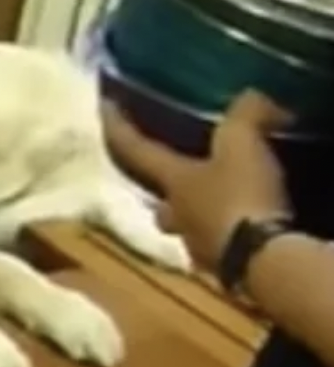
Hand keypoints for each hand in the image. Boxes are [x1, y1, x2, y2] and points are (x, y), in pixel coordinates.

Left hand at [101, 90, 292, 268]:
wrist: (264, 262)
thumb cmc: (240, 198)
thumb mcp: (242, 144)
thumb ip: (243, 114)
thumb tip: (251, 98)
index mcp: (171, 182)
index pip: (133, 149)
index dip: (117, 125)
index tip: (102, 105)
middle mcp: (174, 216)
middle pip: (157, 201)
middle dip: (160, 188)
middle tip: (170, 176)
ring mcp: (197, 247)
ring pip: (186, 228)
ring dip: (194, 216)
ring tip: (213, 205)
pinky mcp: (224, 268)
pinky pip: (219, 248)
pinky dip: (226, 236)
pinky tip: (242, 231)